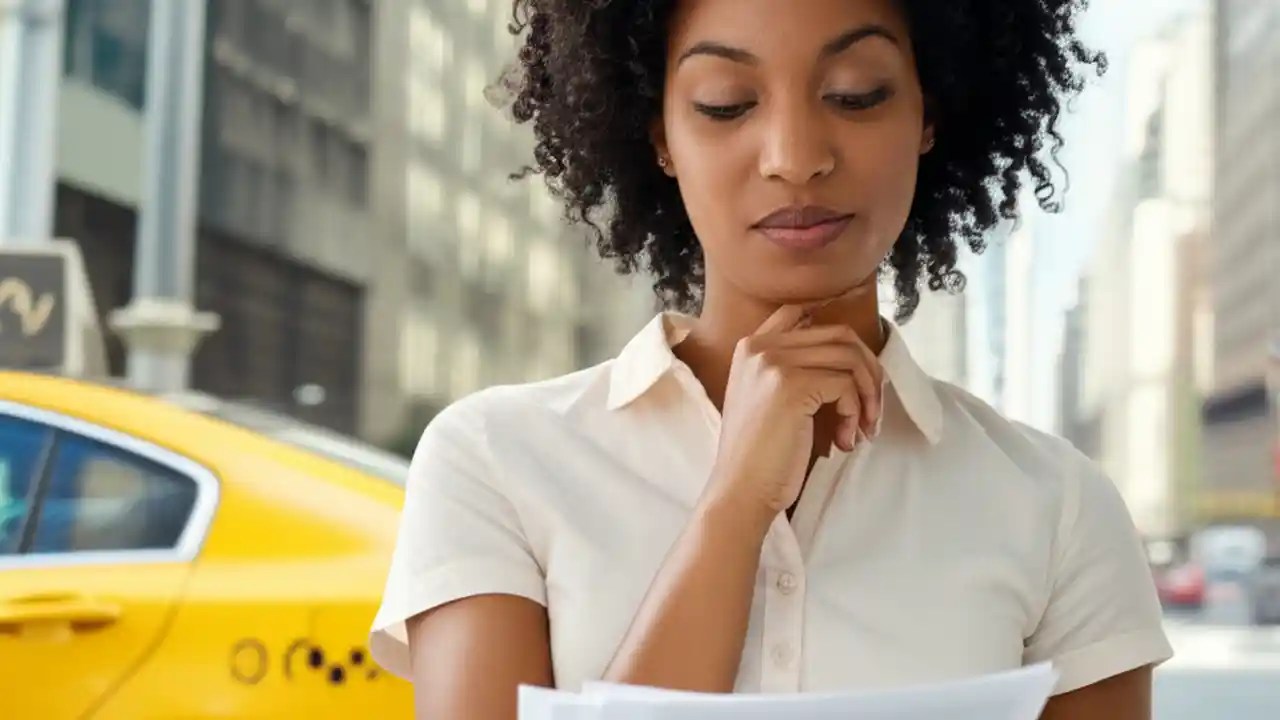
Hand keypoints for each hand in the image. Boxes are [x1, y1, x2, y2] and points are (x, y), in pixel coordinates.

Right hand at [702, 304, 883, 523]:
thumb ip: (793, 369)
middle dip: (868, 370)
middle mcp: (760, 347)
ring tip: (863, 428)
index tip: (858, 364)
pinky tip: (844, 440)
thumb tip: (851, 356)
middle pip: (839, 335)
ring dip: (868, 395)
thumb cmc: (761, 455)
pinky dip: (855, 413)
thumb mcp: (768, 398)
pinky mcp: (792, 386)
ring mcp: (774, 364)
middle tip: (872, 407)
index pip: (802, 312)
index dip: (838, 333)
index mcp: (751, 347)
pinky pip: (846, 385)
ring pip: (849, 358)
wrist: (740, 490)